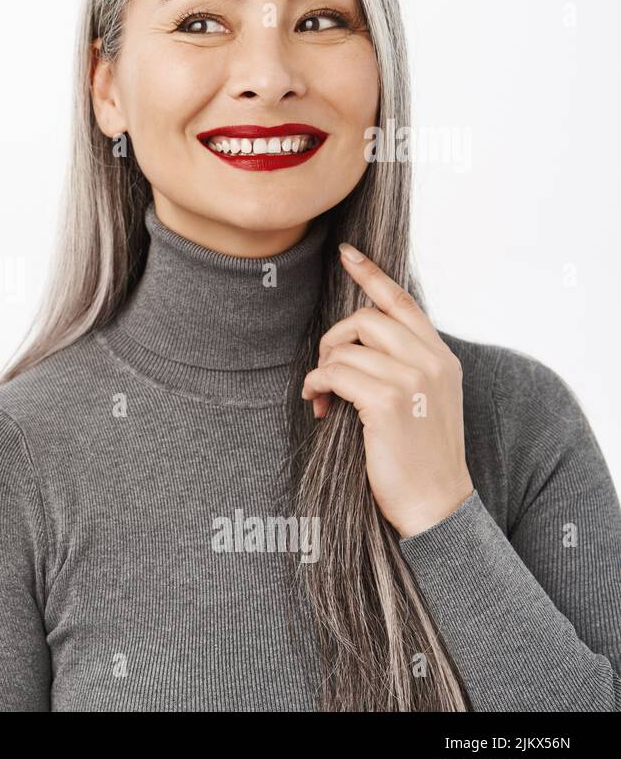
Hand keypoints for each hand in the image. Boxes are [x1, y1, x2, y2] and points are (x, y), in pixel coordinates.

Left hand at [300, 242, 474, 538]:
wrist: (436, 504)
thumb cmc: (418, 457)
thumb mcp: (421, 401)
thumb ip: (402, 366)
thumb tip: (354, 344)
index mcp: (441, 358)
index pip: (403, 302)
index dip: (372, 274)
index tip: (347, 254)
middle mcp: (431, 362)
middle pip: (366, 318)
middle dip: (334, 339)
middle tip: (326, 371)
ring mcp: (412, 380)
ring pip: (347, 346)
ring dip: (323, 369)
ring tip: (321, 397)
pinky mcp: (387, 403)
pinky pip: (335, 373)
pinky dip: (317, 385)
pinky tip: (318, 405)